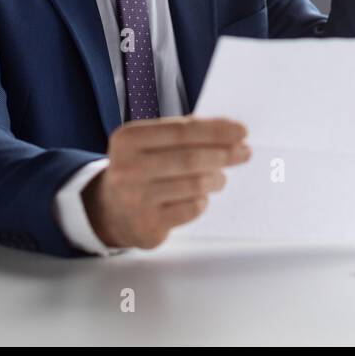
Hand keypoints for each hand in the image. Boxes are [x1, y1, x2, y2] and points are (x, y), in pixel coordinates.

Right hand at [82, 115, 249, 249]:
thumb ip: (183, 134)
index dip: (215, 131)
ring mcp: (135, 199)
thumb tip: (231, 134)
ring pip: (194, 185)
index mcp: (128, 139)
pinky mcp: (148, 225)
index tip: (242, 131)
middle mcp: (127, 168)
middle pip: (190, 158)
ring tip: (219, 178)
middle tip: (244, 153)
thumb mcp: (150, 144)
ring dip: (216, 179)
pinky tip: (198, 197)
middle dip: (224, 154)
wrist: (110, 209)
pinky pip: (191, 209)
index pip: (182, 130)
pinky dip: (202, 201)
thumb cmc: (141, 168)